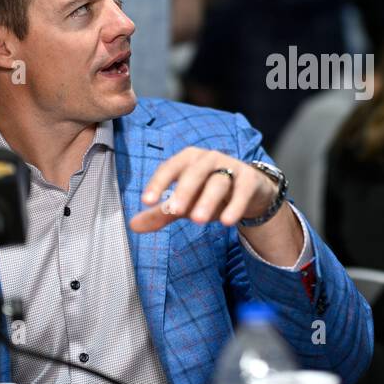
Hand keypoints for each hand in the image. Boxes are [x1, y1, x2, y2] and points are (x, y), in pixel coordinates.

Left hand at [129, 148, 276, 232]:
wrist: (249, 192)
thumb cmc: (210, 193)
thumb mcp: (185, 203)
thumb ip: (161, 213)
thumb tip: (133, 225)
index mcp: (188, 160)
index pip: (170, 168)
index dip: (158, 183)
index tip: (146, 201)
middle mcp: (209, 159)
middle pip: (194, 172)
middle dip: (183, 191)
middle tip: (174, 210)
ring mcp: (231, 167)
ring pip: (218, 182)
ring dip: (207, 201)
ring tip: (198, 221)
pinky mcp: (250, 179)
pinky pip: (242, 191)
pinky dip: (235, 206)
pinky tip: (226, 222)